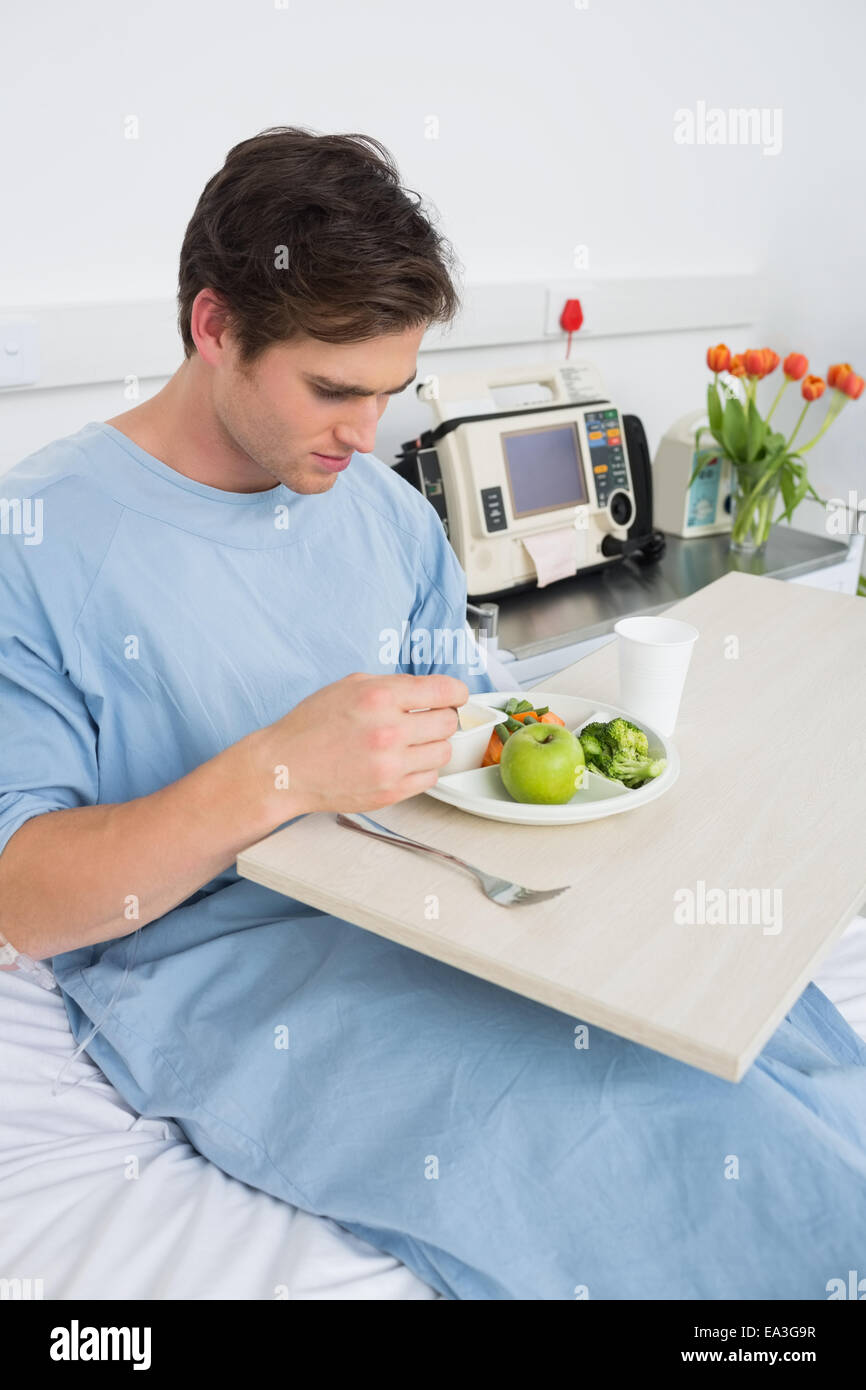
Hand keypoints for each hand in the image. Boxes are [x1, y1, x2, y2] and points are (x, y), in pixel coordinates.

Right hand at [249, 671, 468, 818]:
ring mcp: (391, 765)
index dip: (456, 692)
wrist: (286, 767)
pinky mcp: (390, 792)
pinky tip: (403, 761)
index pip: (445, 691)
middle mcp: (389, 731)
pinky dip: (422, 768)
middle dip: (441, 718)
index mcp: (380, 697)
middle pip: (448, 722)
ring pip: (443, 752)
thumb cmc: (312, 726)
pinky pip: (430, 778)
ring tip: (411, 742)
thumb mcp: (350, 686)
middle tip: (425, 720)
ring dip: (432, 744)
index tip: (455, 696)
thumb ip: (393, 685)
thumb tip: (430, 691)